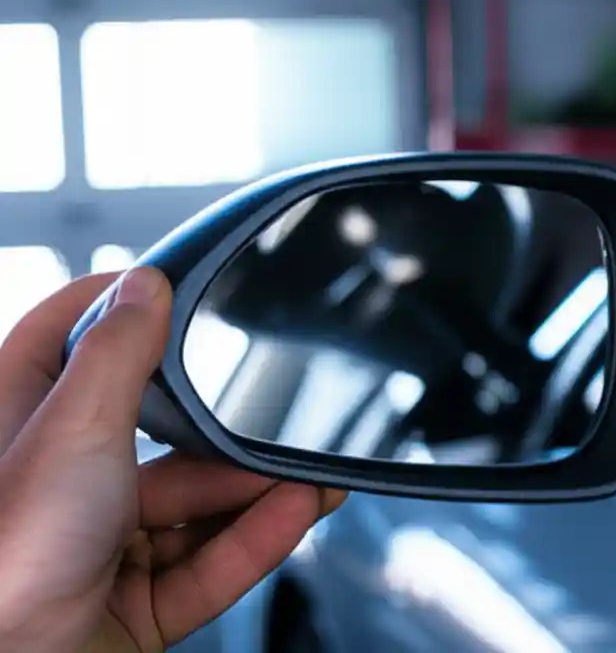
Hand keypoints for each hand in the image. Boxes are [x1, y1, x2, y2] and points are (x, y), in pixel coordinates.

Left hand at [0, 268, 346, 652]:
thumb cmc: (7, 562)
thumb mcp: (73, 430)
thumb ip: (115, 353)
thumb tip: (145, 283)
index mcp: (21, 426)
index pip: (68, 342)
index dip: (124, 314)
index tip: (178, 288)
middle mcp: (57, 484)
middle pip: (159, 437)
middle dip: (227, 432)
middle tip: (278, 413)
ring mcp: (97, 547)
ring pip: (195, 505)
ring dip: (257, 492)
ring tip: (313, 479)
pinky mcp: (133, 604)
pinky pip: (208, 565)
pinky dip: (257, 541)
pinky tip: (298, 513)